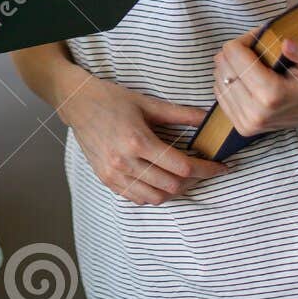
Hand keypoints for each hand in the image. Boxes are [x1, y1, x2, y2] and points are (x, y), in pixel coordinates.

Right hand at [56, 75, 226, 204]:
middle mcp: (124, 161)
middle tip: (205, 170)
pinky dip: (154, 194)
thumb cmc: (111, 99)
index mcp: (137, 140)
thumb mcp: (148, 103)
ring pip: (156, 198)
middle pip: (172, 186)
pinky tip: (161, 181)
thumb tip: (209, 118)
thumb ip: (181, 114)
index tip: (220, 167)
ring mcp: (113, 174)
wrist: (77, 103)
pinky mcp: (106, 179)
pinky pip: (137, 198)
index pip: (182, 167)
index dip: (207, 169)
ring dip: (176, 191)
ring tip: (184, 178)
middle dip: (195, 181)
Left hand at [212, 33, 297, 136]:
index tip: (258, 39)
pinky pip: (220, 93)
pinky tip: (248, 78)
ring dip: (232, 66)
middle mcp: (255, 113)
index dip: (243, 40)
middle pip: (223, 65)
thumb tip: (285, 43)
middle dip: (237, 52)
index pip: (233, 54)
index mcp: (272, 96)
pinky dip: (230, 80)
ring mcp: (247, 123)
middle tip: (257, 50)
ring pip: (219, 78)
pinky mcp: (242, 126)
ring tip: (255, 64)